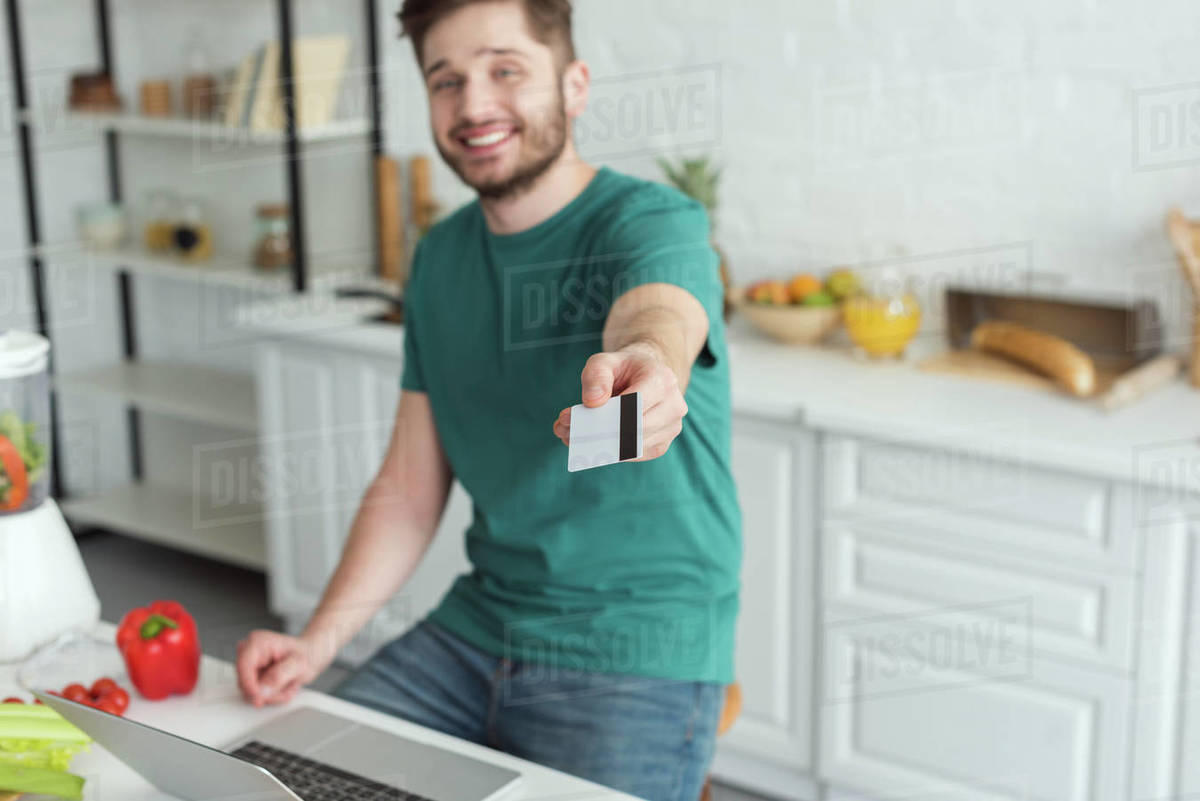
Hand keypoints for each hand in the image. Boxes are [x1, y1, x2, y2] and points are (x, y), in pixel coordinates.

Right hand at [235, 629, 324, 706]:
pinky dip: (272, 695)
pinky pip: (256, 694)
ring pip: (250, 691)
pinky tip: (284, 687)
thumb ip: (279, 676)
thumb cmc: (306, 654)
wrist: (311, 655)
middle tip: (286, 690)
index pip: (243, 667)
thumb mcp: (298, 664)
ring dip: (272, 695)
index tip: (260, 698)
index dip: (250, 686)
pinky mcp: (252, 676)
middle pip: (244, 683)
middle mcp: (249, 651)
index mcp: (257, 642)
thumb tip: (261, 691)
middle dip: (267, 692)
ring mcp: (249, 664)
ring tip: (288, 686)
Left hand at [553, 344, 687, 460]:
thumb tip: (593, 403)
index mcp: (663, 380)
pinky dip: (610, 451)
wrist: (647, 376)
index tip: (572, 416)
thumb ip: (596, 376)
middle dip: (596, 432)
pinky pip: (633, 455)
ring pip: (632, 446)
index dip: (603, 414)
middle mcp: (674, 406)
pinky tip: (589, 443)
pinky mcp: (661, 445)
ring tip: (570, 436)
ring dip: (599, 445)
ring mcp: (671, 428)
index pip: (634, 404)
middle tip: (564, 430)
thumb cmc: (624, 369)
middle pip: (633, 428)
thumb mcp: (605, 361)